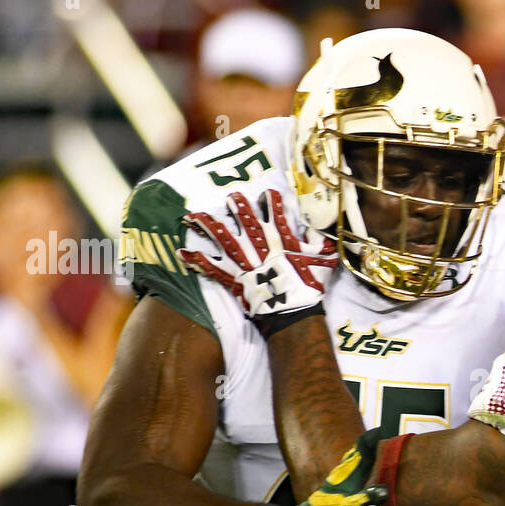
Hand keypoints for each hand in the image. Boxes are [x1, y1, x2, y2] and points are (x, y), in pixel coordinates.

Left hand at [179, 190, 337, 334]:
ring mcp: (243, 260)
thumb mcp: (323, 260)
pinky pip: (212, 268)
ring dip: (206, 227)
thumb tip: (314, 231)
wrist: (293, 311)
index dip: (270, 201)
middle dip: (237, 207)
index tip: (267, 193)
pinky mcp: (233, 277)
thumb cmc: (309, 285)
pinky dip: (196, 261)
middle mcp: (258, 245)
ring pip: (222, 238)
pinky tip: (181, 253)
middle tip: (230, 196)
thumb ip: (317, 242)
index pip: (275, 213)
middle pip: (244, 221)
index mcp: (280, 238)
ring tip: (191, 216)